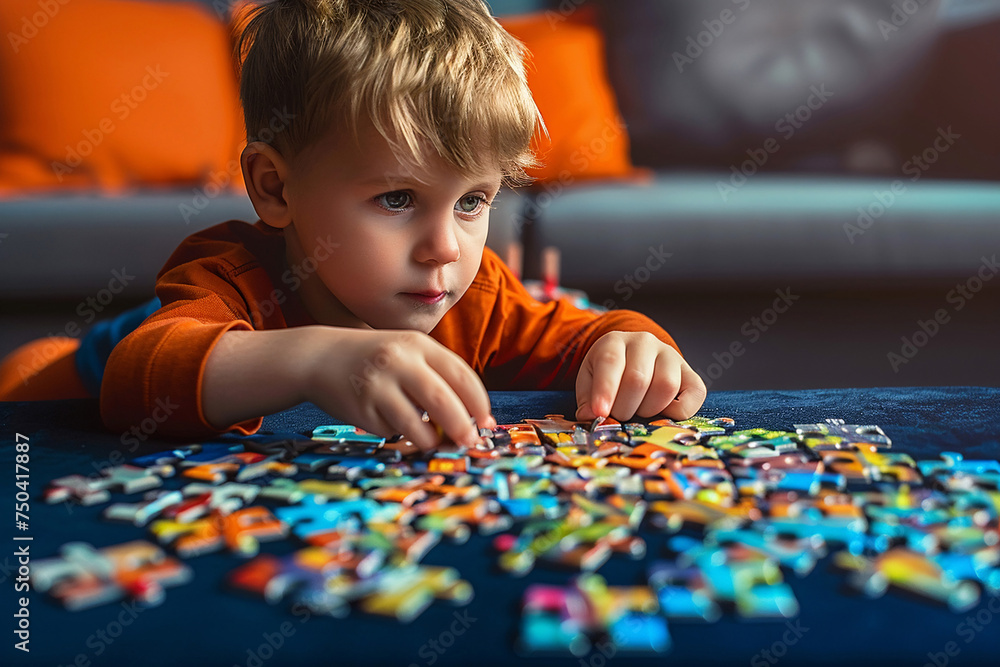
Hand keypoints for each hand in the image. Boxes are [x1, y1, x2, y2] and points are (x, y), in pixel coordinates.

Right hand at [305, 329, 494, 451]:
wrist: (319, 357)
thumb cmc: (376, 359)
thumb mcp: (408, 353)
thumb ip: (438, 377)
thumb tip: (472, 419)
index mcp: (418, 345)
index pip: (461, 374)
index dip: (478, 402)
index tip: (486, 422)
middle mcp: (399, 361)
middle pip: (443, 401)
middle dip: (462, 428)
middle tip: (469, 442)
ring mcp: (378, 385)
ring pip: (418, 425)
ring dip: (431, 440)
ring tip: (432, 440)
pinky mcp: (361, 408)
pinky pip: (391, 431)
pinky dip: (398, 433)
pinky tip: (388, 420)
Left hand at [574, 331, 706, 421]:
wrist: (634, 364)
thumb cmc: (609, 377)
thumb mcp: (589, 383)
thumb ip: (587, 400)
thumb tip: (591, 416)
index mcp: (614, 341)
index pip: (611, 361)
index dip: (605, 390)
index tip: (599, 413)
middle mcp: (645, 342)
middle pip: (638, 379)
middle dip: (624, 408)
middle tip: (618, 416)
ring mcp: (671, 356)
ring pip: (665, 386)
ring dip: (648, 410)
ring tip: (638, 411)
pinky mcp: (691, 375)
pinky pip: (693, 396)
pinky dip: (677, 412)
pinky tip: (662, 411)